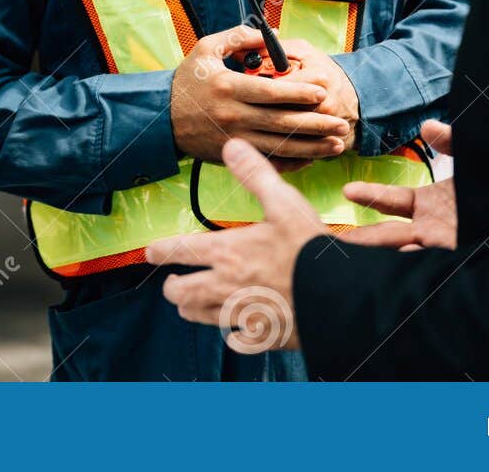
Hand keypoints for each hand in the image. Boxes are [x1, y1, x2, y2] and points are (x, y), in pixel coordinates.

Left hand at [146, 138, 329, 352]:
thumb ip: (255, 175)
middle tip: (171, 284)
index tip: (150, 253)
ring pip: (202, 317)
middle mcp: (226, 287)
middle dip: (173, 288)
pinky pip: (237, 342)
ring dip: (193, 310)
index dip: (160, 252)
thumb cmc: (309, 249)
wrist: (338, 297)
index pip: (179, 251)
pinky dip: (232, 338)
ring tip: (190, 306)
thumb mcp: (284, 203)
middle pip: (183, 293)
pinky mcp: (262, 336)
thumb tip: (231, 146)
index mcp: (227, 253)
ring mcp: (242, 315)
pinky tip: (234, 335)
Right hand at [171, 26, 351, 163]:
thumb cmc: (188, 80)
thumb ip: (238, 37)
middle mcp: (233, 116)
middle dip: (315, 124)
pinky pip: (268, 163)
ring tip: (337, 144)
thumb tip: (271, 34)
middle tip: (341, 122)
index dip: (298, 93)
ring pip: (280, 147)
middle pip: (282, 123)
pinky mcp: (233, 156)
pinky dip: (292, 163)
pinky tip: (312, 158)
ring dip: (311, 148)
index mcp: (228, 88)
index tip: (322, 92)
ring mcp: (234, 140)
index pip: (270, 93)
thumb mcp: (206, 49)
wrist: (162, 117)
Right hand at [339, 120, 456, 249]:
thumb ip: (450, 141)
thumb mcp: (471, 157)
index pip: (391, 201)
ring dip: (377, 251)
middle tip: (332, 237)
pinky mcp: (454, 252)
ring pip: (401, 249)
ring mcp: (442, 241)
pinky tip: (397, 256)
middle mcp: (431, 224)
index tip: (346, 191)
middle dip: (361, 236)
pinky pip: (426, 257)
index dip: (369, 195)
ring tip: (350, 253)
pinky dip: (408, 258)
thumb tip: (426, 126)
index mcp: (431, 202)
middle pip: (388, 233)